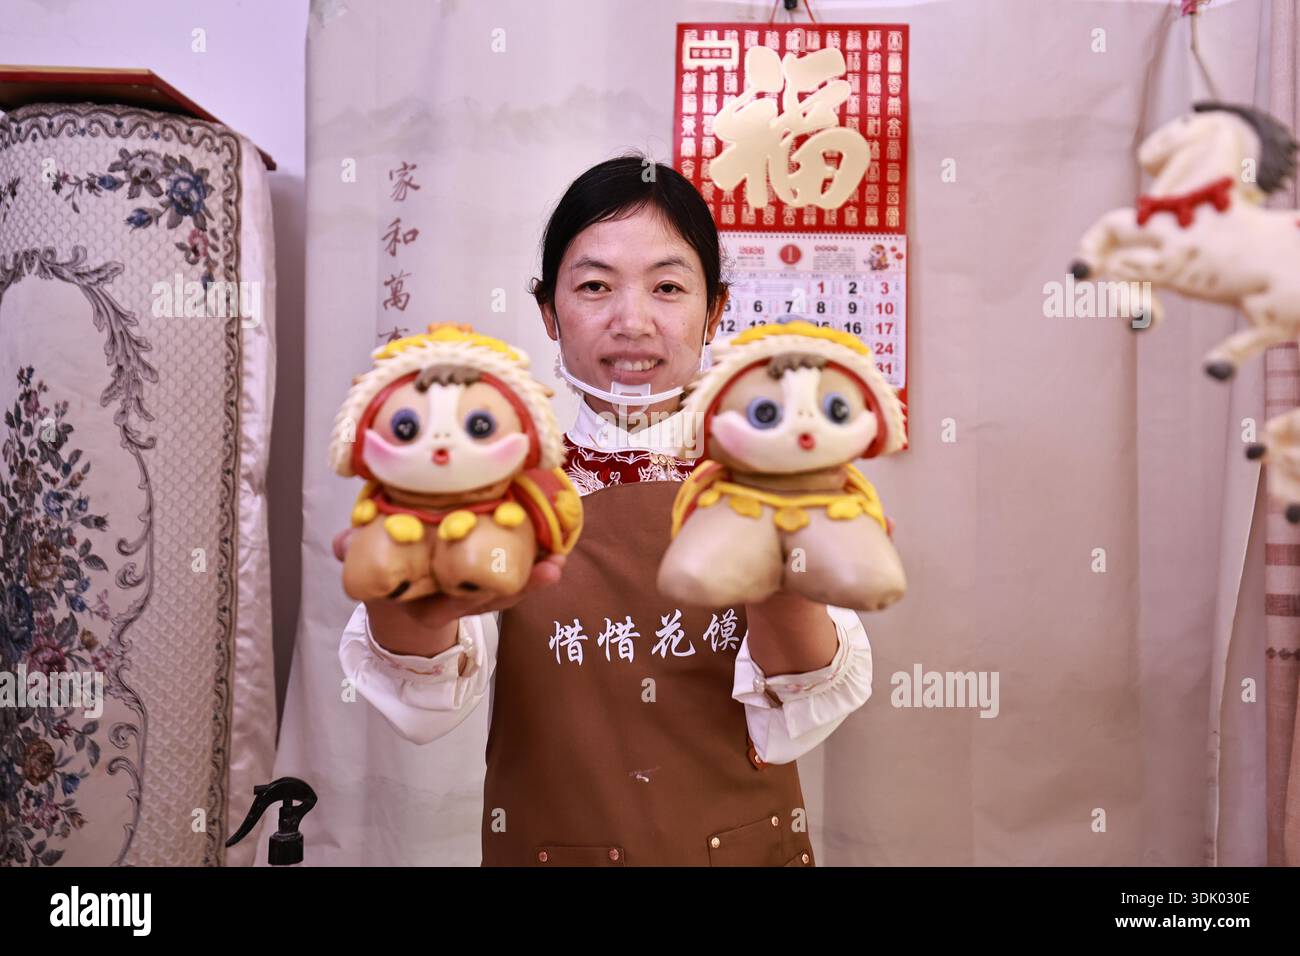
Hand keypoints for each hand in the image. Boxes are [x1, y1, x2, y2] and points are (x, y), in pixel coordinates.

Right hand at [332, 526, 565, 656]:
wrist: (400, 573)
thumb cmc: (388, 560)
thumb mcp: (365, 556)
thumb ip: (351, 548)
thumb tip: (341, 543)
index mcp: (424, 604)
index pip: (448, 606)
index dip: (469, 600)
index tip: (487, 590)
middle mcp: (454, 603)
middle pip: (490, 600)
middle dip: (520, 589)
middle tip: (548, 570)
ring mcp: (475, 591)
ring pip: (508, 590)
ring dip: (536, 578)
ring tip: (559, 561)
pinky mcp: (492, 574)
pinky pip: (515, 575)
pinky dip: (535, 566)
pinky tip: (557, 551)